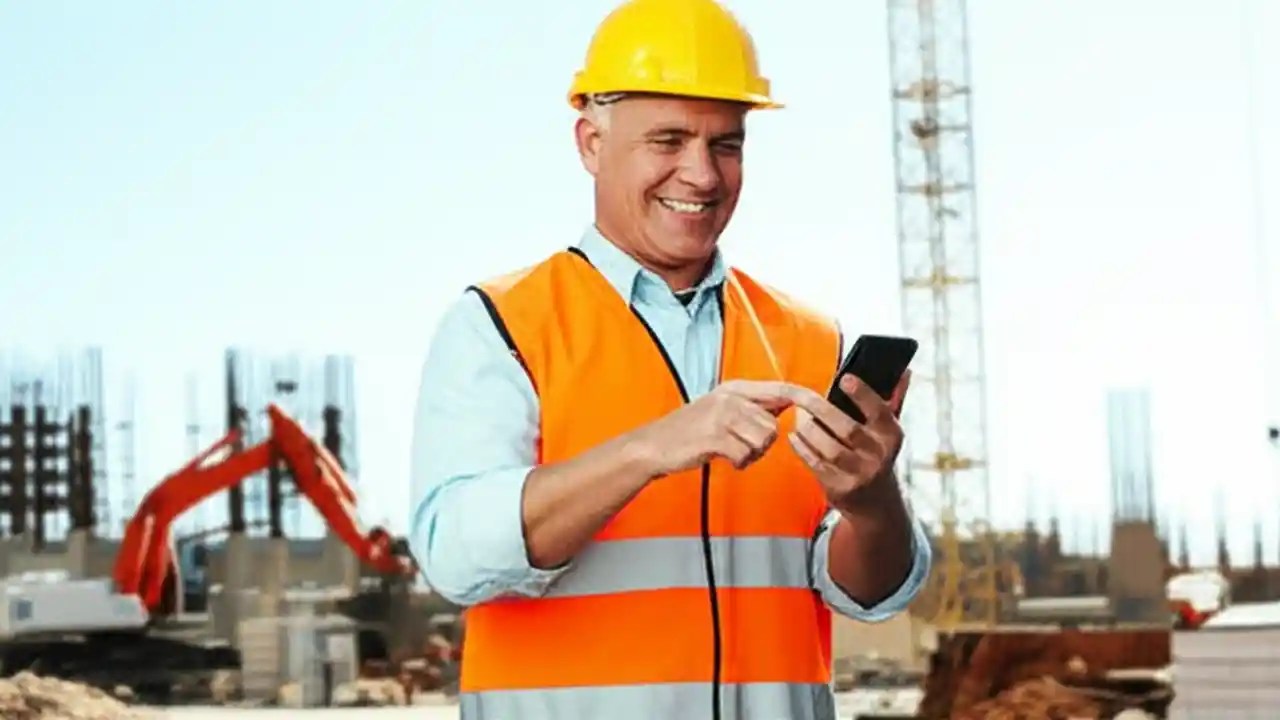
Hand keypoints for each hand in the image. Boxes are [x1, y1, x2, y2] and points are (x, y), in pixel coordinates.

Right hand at [631, 379, 798, 476]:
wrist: (654, 445)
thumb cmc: (690, 431)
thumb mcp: (723, 409)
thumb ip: (752, 407)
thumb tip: (786, 405)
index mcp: (736, 389)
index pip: (783, 388)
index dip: (807, 398)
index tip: (824, 407)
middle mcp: (731, 397)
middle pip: (773, 425)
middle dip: (763, 443)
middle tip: (741, 446)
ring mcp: (722, 415)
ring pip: (763, 440)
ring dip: (751, 454)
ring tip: (731, 452)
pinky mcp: (715, 436)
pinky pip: (746, 454)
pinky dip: (739, 463)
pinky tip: (724, 459)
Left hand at [785, 371, 911, 509]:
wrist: (875, 504)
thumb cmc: (877, 454)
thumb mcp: (887, 431)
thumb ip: (893, 399)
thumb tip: (904, 370)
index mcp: (892, 436)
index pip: (880, 411)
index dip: (863, 394)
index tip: (844, 378)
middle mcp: (879, 457)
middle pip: (848, 429)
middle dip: (822, 410)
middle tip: (803, 396)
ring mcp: (860, 475)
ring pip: (829, 449)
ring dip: (809, 430)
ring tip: (797, 415)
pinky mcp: (840, 489)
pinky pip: (816, 465)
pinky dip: (802, 448)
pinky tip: (794, 436)